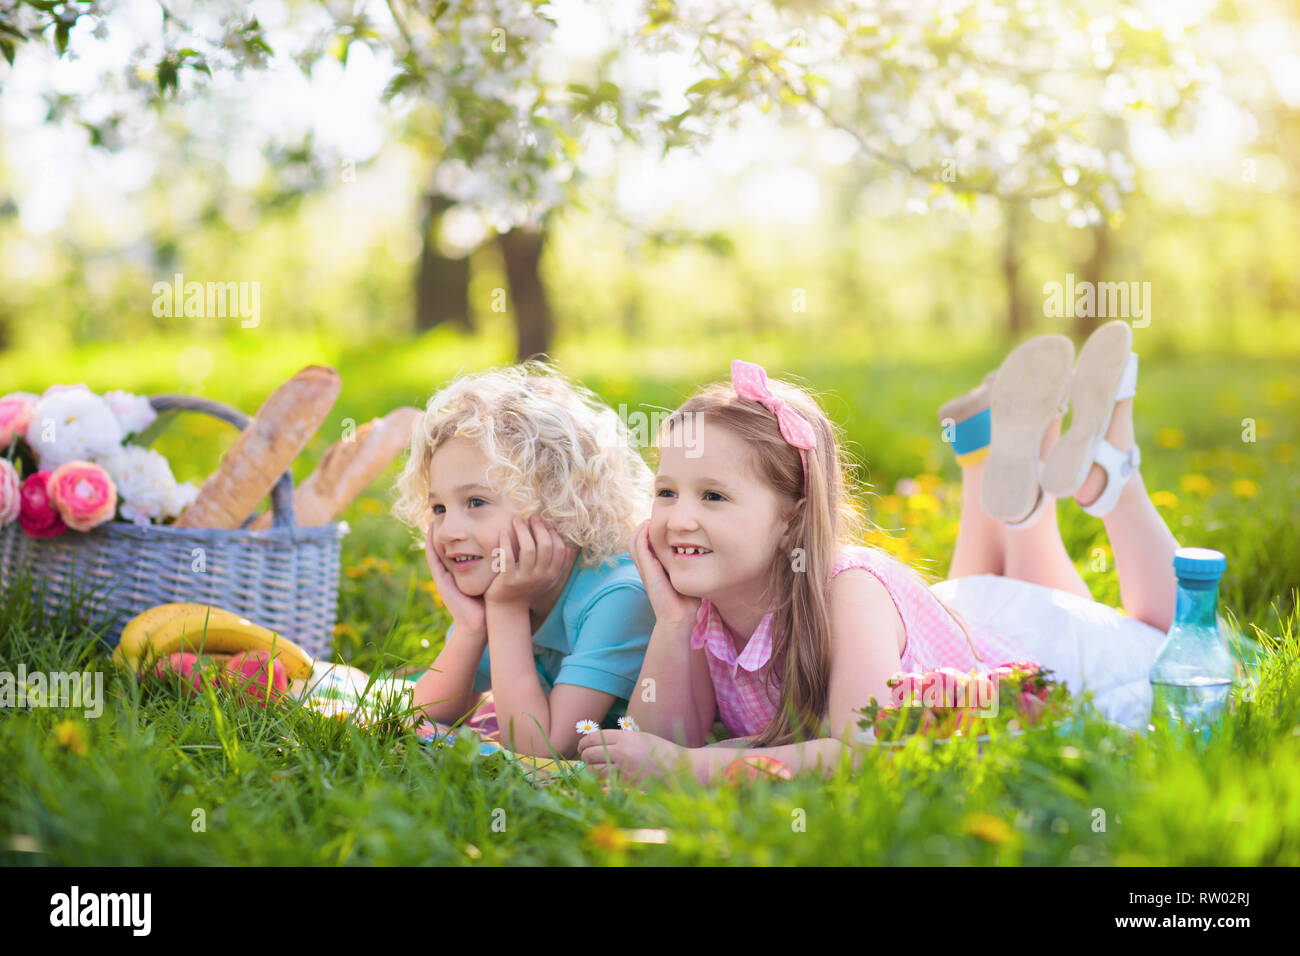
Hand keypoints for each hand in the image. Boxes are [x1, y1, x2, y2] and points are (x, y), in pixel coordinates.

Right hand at [424, 521, 485, 633]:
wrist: (479, 623)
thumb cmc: (489, 603)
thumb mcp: (492, 578)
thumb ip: (495, 565)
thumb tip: (510, 547)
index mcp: (462, 572)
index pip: (458, 549)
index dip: (457, 534)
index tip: (463, 518)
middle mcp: (451, 572)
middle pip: (445, 548)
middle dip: (444, 531)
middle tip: (443, 512)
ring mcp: (443, 576)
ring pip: (436, 550)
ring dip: (434, 534)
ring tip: (434, 516)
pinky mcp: (440, 580)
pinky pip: (433, 559)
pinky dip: (430, 544)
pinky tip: (431, 531)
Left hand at [484, 515, 573, 609]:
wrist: (508, 609)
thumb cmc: (527, 590)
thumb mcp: (546, 579)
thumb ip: (559, 565)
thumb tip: (568, 547)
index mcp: (551, 574)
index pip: (558, 548)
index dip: (552, 532)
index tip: (544, 522)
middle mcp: (540, 576)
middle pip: (545, 546)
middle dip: (539, 528)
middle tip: (532, 517)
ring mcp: (524, 579)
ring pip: (528, 549)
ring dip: (523, 531)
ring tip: (517, 520)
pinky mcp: (508, 580)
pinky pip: (508, 558)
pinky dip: (506, 543)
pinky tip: (503, 532)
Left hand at [576, 729, 691, 785]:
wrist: (679, 768)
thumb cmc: (661, 751)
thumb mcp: (640, 737)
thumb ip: (620, 740)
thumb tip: (598, 744)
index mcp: (625, 736)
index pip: (594, 737)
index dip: (584, 742)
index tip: (582, 746)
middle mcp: (622, 751)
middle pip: (590, 753)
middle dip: (584, 756)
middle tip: (585, 758)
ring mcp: (624, 769)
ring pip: (594, 771)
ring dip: (590, 771)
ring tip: (592, 769)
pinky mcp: (627, 784)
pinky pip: (606, 784)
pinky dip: (601, 782)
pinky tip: (602, 780)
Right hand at [629, 520, 700, 630]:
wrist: (680, 618)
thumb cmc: (687, 600)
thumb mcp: (689, 576)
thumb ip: (692, 564)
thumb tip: (709, 552)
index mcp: (655, 566)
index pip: (645, 541)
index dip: (653, 529)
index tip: (667, 521)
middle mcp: (647, 565)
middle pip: (636, 538)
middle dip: (646, 524)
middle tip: (660, 517)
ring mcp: (645, 567)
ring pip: (634, 540)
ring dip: (642, 527)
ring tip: (654, 520)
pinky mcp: (647, 569)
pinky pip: (638, 546)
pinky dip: (643, 535)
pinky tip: (652, 528)